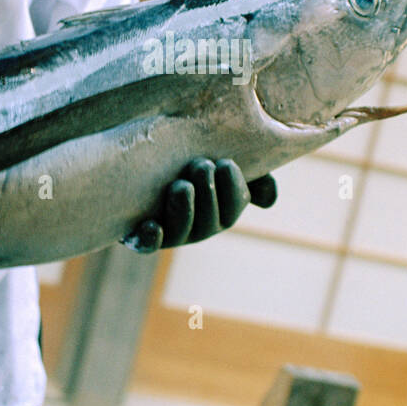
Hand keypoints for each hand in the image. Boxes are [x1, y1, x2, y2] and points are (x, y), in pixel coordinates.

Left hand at [122, 158, 276, 253]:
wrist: (142, 161)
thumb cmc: (190, 160)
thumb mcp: (222, 162)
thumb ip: (253, 175)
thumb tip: (268, 199)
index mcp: (220, 210)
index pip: (234, 208)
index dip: (233, 190)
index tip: (225, 163)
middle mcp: (197, 227)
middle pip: (209, 223)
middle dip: (208, 195)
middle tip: (201, 165)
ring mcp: (169, 233)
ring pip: (180, 233)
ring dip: (184, 211)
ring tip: (181, 185)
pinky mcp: (138, 234)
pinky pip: (146, 245)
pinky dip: (149, 239)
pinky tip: (151, 225)